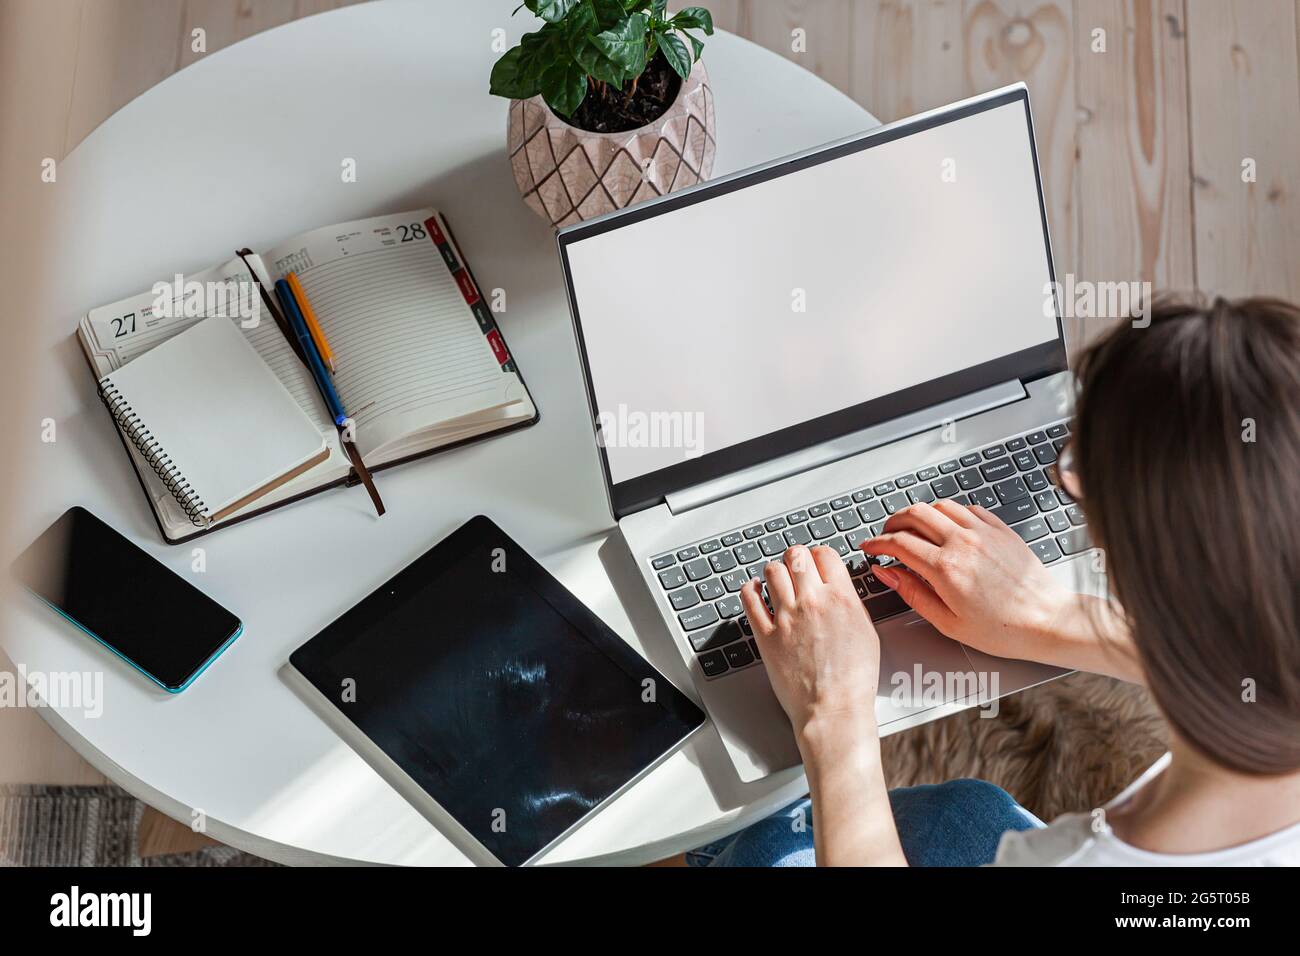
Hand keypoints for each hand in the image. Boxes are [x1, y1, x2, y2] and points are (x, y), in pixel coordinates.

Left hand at [739, 545, 880, 747]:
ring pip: (772, 571)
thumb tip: (838, 588)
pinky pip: (749, 599)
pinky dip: (749, 590)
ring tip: (776, 580)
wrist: (834, 708)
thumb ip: (850, 603)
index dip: (819, 556)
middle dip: (796, 558)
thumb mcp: (866, 631)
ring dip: (774, 572)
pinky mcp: (765, 635)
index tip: (816, 562)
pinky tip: (754, 591)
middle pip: (796, 555)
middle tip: (795, 567)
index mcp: (841, 598)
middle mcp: (812, 602)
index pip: (824, 554)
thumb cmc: (854, 679)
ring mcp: (786, 617)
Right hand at [862, 500, 1071, 661]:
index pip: (898, 543)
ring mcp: (984, 532)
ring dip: (920, 513)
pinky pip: (968, 508)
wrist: (1047, 621)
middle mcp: (963, 543)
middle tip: (886, 534)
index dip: (877, 542)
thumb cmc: (1002, 629)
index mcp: (945, 568)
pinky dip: (950, 513)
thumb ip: (912, 592)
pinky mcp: (1001, 530)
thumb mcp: (947, 621)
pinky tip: (947, 526)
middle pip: (914, 514)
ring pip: (940, 505)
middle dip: (893, 521)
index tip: (869, 547)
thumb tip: (887, 572)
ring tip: (914, 528)